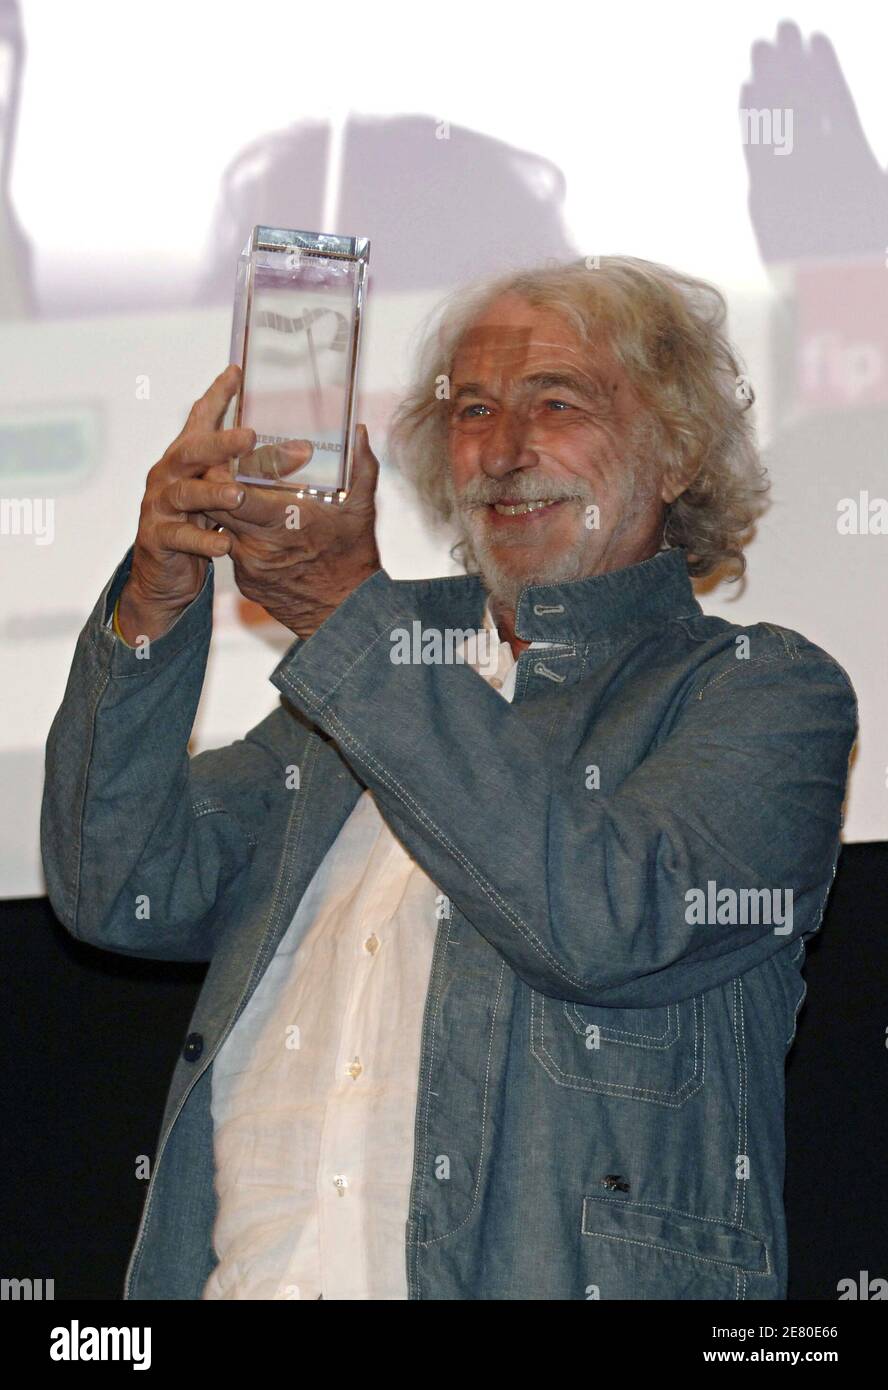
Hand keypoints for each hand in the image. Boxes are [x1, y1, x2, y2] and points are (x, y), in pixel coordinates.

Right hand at [116, 365, 254, 642]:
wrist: (165, 575)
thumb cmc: (199, 525)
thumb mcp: (220, 492)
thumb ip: (243, 470)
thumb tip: (296, 450)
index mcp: (187, 458)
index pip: (201, 419)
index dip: (218, 395)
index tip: (237, 370)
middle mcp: (169, 474)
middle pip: (192, 450)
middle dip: (220, 442)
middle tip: (251, 435)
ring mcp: (159, 505)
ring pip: (185, 492)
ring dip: (213, 491)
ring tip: (238, 494)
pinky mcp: (157, 537)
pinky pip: (180, 537)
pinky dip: (202, 541)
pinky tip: (224, 546)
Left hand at [201, 424, 381, 638]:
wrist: (344, 614)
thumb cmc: (354, 561)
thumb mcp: (362, 511)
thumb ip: (361, 466)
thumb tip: (360, 431)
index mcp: (286, 523)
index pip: (235, 492)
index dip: (224, 470)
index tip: (225, 452)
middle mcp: (259, 546)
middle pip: (217, 506)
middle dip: (216, 483)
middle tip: (220, 463)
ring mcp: (249, 566)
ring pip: (220, 526)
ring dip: (223, 507)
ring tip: (231, 488)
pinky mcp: (244, 581)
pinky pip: (231, 549)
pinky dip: (237, 534)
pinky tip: (249, 525)